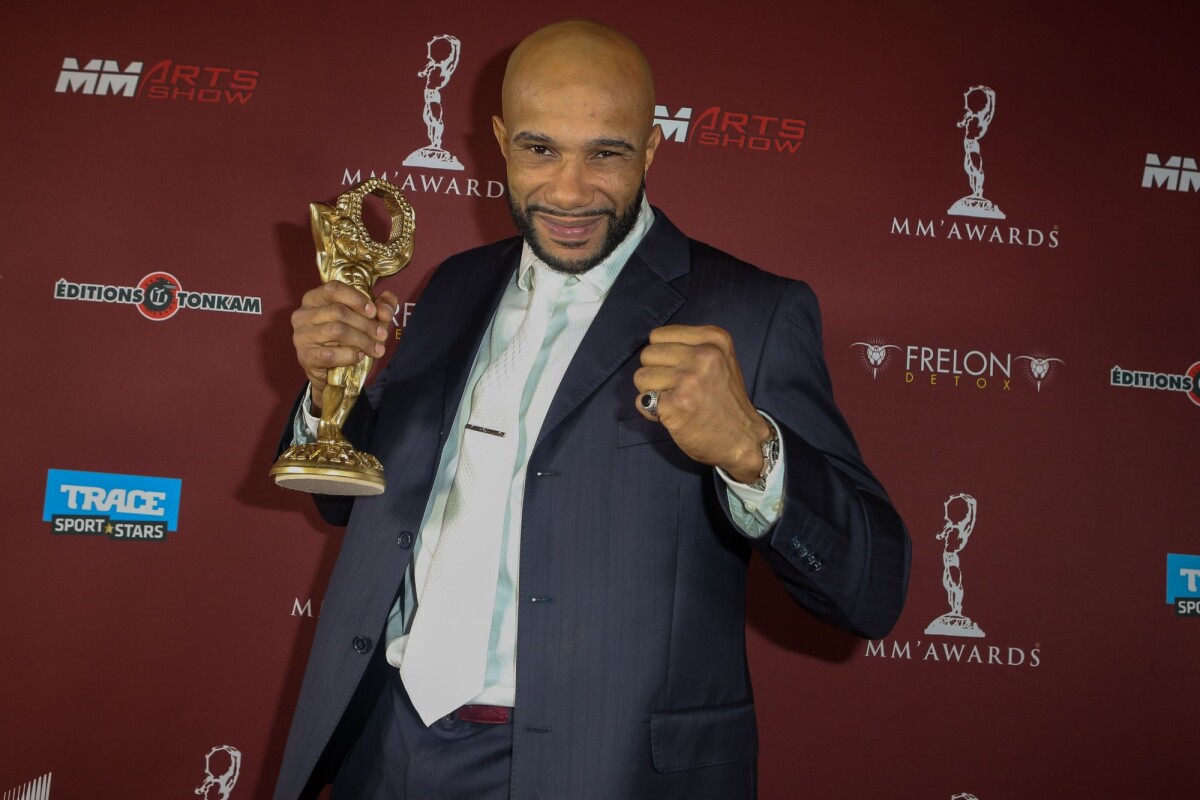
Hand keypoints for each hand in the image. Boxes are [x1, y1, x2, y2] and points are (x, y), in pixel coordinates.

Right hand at [291, 280, 397, 412]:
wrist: (331, 373)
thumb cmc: (347, 340)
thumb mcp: (367, 319)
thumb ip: (381, 307)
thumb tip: (386, 308)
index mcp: (315, 298)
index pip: (333, 288)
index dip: (356, 298)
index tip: (374, 312)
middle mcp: (303, 314)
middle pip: (338, 311)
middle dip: (366, 324)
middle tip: (382, 335)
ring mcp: (301, 335)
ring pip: (336, 331)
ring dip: (363, 340)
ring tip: (376, 349)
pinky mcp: (305, 356)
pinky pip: (330, 354)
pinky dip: (350, 355)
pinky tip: (359, 357)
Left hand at [634, 325, 770, 482]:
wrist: (743, 438)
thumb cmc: (726, 400)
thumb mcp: (720, 360)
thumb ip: (691, 348)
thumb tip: (651, 350)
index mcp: (714, 339)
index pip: (658, 336)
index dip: (662, 355)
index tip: (677, 370)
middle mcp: (704, 355)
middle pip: (648, 354)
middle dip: (654, 373)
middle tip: (674, 389)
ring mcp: (689, 380)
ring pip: (641, 377)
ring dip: (651, 392)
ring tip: (674, 401)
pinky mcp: (677, 404)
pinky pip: (642, 400)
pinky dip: (651, 411)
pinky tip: (672, 415)